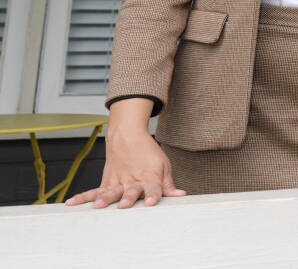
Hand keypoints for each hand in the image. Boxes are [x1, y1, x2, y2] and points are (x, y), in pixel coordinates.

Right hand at [65, 127, 185, 208]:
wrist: (127, 136)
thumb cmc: (147, 153)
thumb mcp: (163, 166)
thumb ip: (168, 185)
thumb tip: (179, 196)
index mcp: (150, 176)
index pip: (153, 187)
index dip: (153, 195)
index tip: (152, 203)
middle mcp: (133, 180)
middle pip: (131, 190)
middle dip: (128, 198)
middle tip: (123, 205)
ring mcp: (118, 181)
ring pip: (110, 191)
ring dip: (104, 199)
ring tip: (97, 206)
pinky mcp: (106, 182)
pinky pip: (93, 191)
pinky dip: (82, 197)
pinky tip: (72, 203)